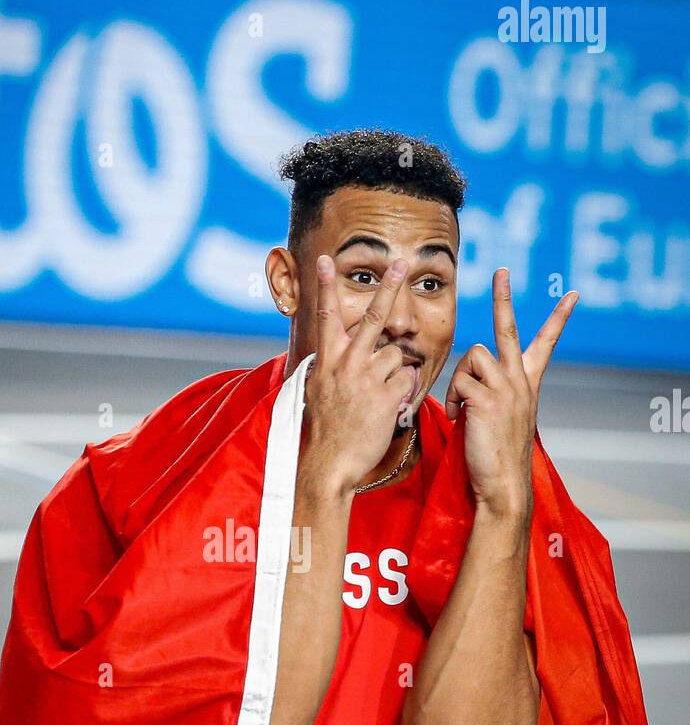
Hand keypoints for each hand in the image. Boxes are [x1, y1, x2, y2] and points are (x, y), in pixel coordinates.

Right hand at [301, 254, 419, 495]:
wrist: (330, 463)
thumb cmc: (324, 429)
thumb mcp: (317, 390)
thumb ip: (330, 365)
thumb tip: (338, 349)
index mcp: (327, 360)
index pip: (326, 316)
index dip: (326, 286)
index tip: (325, 261)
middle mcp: (347, 363)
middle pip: (373, 317)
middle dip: (388, 287)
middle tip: (401, 263)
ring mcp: (367, 378)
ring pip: (397, 354)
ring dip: (395, 371)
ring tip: (380, 395)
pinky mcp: (387, 395)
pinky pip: (407, 378)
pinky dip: (403, 390)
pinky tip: (389, 405)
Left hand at [444, 269, 578, 517]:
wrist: (503, 484)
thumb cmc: (497, 456)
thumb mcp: (501, 418)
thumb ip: (492, 394)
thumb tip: (470, 381)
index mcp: (527, 384)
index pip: (546, 343)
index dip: (559, 318)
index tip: (573, 294)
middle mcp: (520, 381)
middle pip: (508, 328)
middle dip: (504, 297)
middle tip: (502, 270)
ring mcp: (506, 388)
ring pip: (472, 356)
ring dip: (459, 379)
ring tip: (462, 409)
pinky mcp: (487, 399)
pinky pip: (460, 381)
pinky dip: (453, 400)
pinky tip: (460, 420)